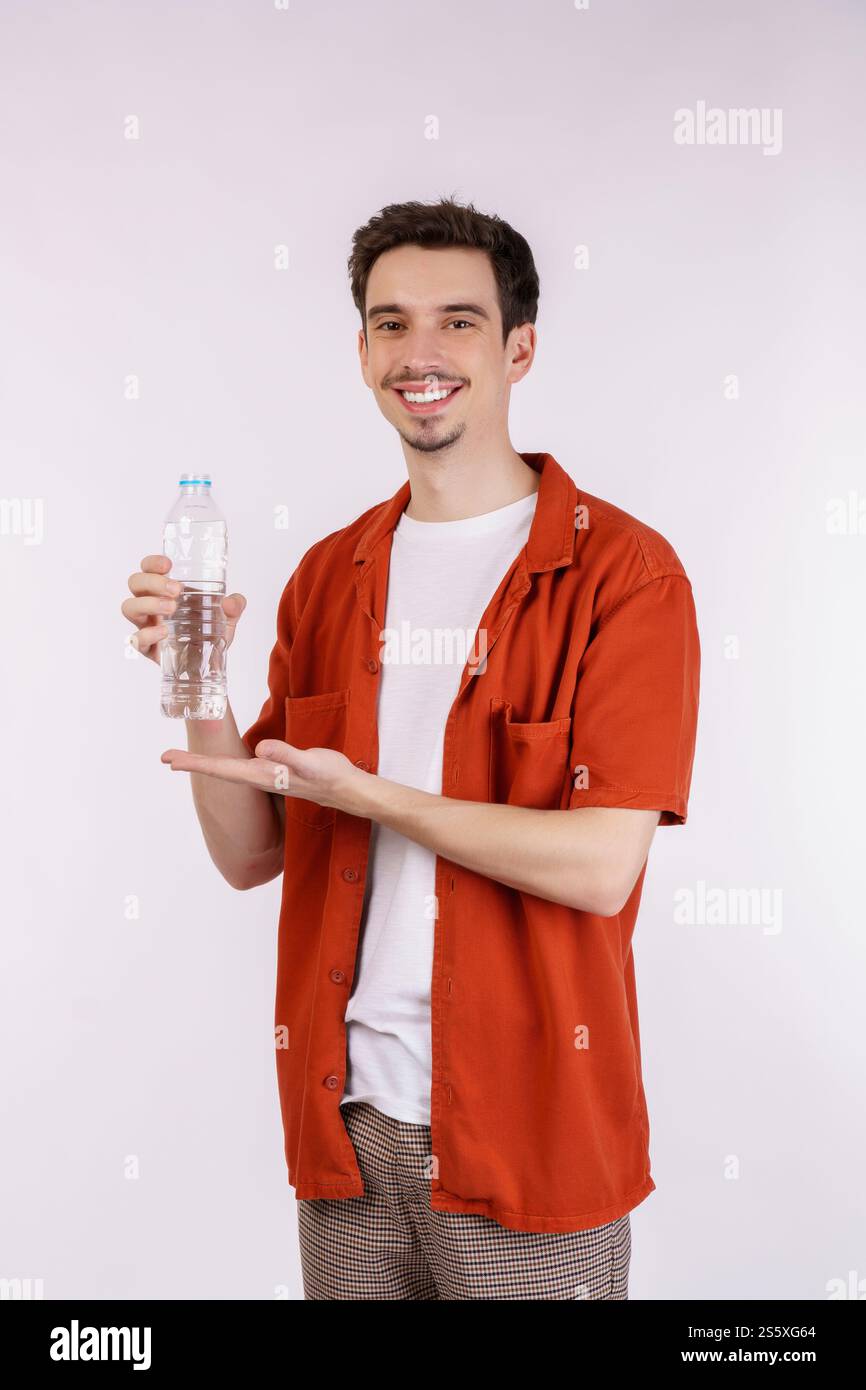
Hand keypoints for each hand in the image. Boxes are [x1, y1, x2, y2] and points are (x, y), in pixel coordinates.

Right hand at [122, 553, 246, 663]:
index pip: (148, 569)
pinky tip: (164, 632)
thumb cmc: (207, 634)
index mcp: (164, 591)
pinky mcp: (146, 648)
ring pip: (129, 607)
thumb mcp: (225, 618)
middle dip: (153, 582)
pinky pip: (135, 639)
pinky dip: (147, 633)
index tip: (169, 564)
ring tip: (172, 608)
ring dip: (149, 603)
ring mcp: (145, 625)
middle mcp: (150, 604)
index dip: (152, 562)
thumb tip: (232, 602)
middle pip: (135, 583)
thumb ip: (233, 607)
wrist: (206, 666)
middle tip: (176, 590)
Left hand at [160, 739, 363, 813]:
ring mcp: (266, 775)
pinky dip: (225, 762)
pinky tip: (224, 759)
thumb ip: (286, 756)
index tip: (170, 761)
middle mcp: (259, 777)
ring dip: (206, 765)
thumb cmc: (330, 776)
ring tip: (184, 759)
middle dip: (192, 764)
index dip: (195, 764)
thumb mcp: (310, 763)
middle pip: (218, 770)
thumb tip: (261, 750)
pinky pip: (242, 766)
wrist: (347, 790)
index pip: (221, 769)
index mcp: (262, 775)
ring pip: (228, 770)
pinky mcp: (275, 770)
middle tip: (166, 758)